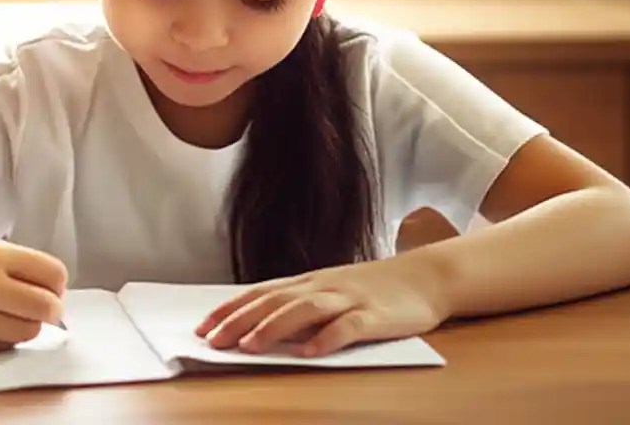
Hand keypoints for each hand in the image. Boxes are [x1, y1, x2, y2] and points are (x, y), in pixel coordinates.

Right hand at [0, 233, 67, 353]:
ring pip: (28, 331)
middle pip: (47, 307)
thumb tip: (54, 288)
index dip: (56, 283)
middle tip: (42, 305)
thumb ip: (12, 263)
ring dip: (26, 324)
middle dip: (51, 308)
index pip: (52, 273)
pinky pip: (2, 345)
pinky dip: (2, 337)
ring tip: (9, 311)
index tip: (52, 285)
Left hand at [194, 255, 449, 357]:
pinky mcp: (375, 316)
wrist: (427, 276)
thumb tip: (256, 326)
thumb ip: (299, 304)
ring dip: (274, 328)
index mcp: (309, 281)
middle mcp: (324, 287)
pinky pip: (348, 328)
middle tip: (213, 340)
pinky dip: (327, 338)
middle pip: (275, 302)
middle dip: (240, 321)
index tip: (202, 326)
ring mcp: (349, 299)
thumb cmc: (373, 288)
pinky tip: (309, 353)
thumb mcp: (331, 290)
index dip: (230, 309)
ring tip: (249, 346)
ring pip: (305, 311)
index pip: (261, 293)